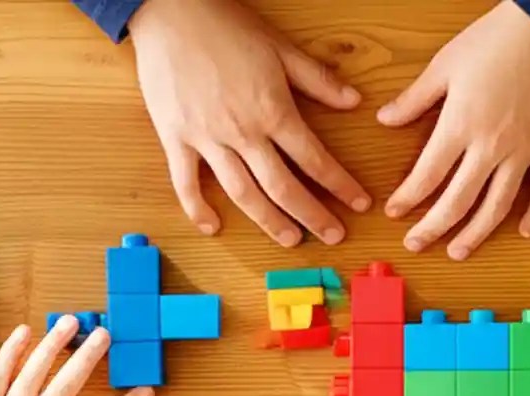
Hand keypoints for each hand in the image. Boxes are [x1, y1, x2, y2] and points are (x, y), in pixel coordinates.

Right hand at [129, 0, 370, 246]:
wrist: (170, 11)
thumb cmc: (226, 26)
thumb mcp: (280, 48)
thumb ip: (317, 79)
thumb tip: (353, 102)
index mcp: (272, 110)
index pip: (314, 158)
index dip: (340, 185)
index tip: (359, 204)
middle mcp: (242, 132)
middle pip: (283, 187)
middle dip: (313, 215)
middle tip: (334, 236)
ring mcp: (207, 139)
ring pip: (242, 193)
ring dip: (269, 221)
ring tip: (291, 239)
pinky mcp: (175, 138)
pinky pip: (185, 182)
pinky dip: (197, 208)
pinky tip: (213, 227)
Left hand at [379, 1, 529, 260]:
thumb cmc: (493, 40)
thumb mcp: (444, 65)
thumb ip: (413, 99)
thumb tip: (384, 120)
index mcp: (460, 125)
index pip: (427, 175)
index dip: (408, 198)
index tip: (394, 212)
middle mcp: (491, 146)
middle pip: (458, 201)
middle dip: (433, 228)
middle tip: (416, 244)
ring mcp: (524, 150)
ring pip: (498, 206)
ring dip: (476, 233)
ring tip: (458, 251)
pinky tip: (524, 231)